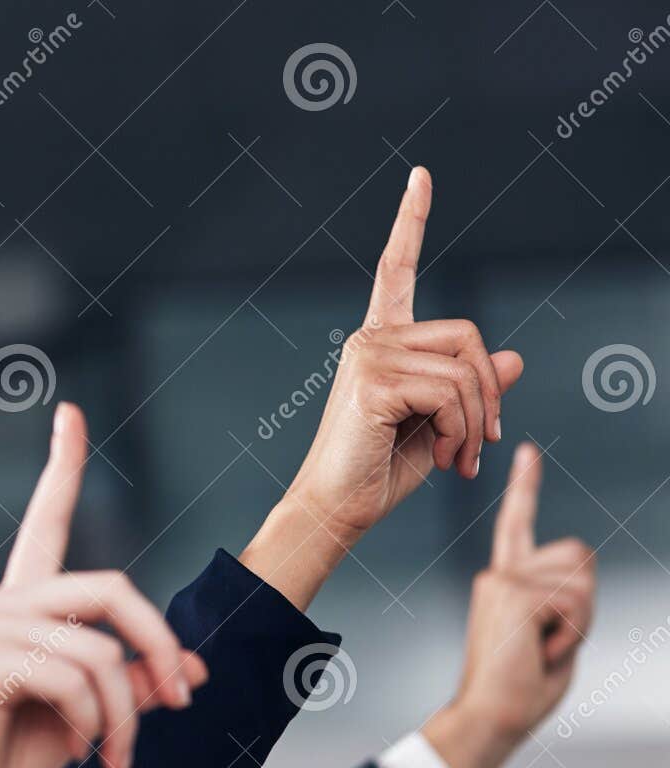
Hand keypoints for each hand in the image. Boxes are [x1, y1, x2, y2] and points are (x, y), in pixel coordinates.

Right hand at [0, 403, 206, 767]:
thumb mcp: (88, 719)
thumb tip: (191, 672)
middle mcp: (7, 601)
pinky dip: (95, 725)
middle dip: (161, 643)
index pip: (47, 522)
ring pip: (103, 651)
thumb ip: (131, 687)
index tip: (69, 414)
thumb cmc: (4, 757)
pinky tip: (79, 752)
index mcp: (26, 606)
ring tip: (114, 757)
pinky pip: (78, 679)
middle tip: (184, 698)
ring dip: (126, 714)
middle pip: (114, 589)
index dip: (62, 466)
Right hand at [246, 167, 525, 608]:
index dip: (410, 220)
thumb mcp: (441, 424)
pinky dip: (459, 432)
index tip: (420, 176)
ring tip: (457, 460)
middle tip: (481, 445)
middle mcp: (370, 338)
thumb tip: (511, 357)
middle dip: (488, 393)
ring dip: (475, 424)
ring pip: (465, 368)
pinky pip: (449, 393)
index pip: (395, 269)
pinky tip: (441, 458)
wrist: (338, 508)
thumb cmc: (381, 470)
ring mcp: (368, 354)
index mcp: (381, 341)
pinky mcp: (372, 381)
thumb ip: (471, 387)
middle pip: (468, 334)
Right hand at [424, 443, 595, 767]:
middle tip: (553, 638)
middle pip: (579, 555)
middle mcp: (499, 573)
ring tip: (543, 647)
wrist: (490, 715)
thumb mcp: (550, 635)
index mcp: (504, 581)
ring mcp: (502, 579)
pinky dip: (570, 634)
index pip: (517, 523)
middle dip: (586, 599)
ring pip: (581, 578)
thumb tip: (577, 575)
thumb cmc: (519, 688)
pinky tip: (538, 651)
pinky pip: (574, 602)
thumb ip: (560, 601)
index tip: (527, 452)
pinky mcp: (511, 592)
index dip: (525, 485)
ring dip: (579, 620)